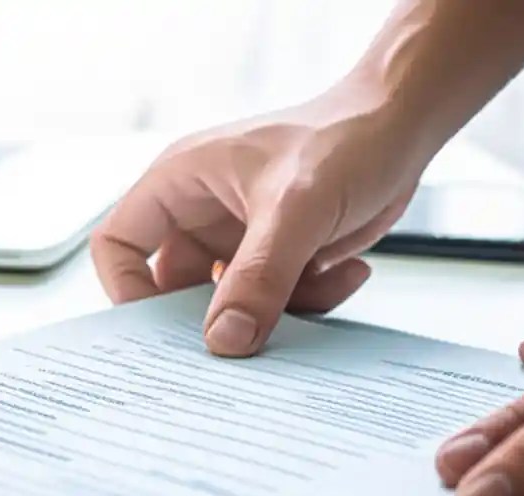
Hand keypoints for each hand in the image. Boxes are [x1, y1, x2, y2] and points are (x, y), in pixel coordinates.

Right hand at [90, 80, 427, 356]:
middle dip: (209, 316)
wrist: (405, 127)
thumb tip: (224, 340)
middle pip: (172, 287)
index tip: (158, 328)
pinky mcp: (278, 255)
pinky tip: (347, 272)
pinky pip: (273, 302)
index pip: (118, 242)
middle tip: (237, 341)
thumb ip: (258, 278)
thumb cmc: (346, 137)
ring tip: (316, 286)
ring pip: (230, 303)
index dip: (126, 288)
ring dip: (272, 311)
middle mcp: (202, 212)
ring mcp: (239, 237)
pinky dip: (309, 301)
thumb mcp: (296, 210)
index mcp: (180, 183)